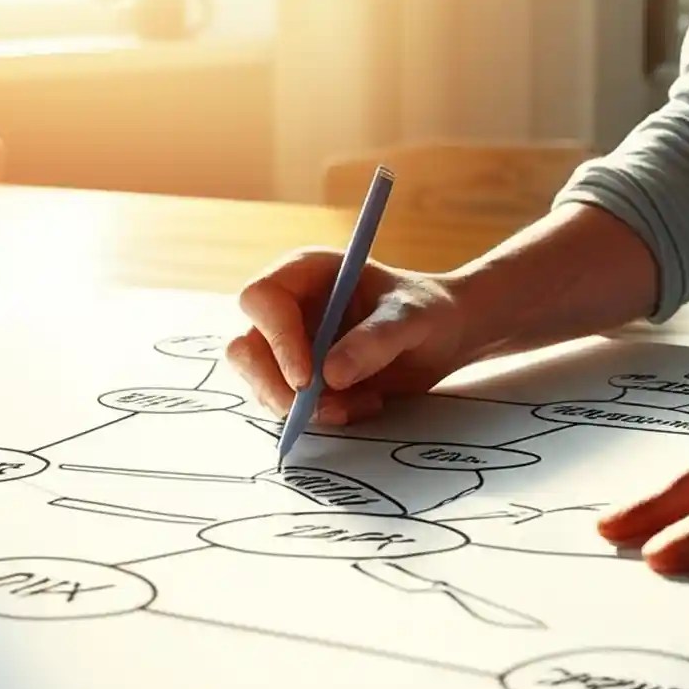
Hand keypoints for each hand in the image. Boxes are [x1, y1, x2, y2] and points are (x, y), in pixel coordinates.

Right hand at [225, 249, 467, 424]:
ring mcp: (286, 343)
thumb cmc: (428, 312)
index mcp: (304, 272)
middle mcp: (286, 307)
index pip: (261, 299)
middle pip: (245, 347)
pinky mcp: (296, 376)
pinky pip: (284, 403)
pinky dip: (317, 415)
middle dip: (275, 386)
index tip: (307, 379)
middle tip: (319, 410)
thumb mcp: (411, 319)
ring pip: (259, 382)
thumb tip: (331, 374)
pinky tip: (359, 405)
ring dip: (301, 406)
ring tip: (358, 405)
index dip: (276, 339)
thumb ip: (375, 340)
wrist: (442, 337)